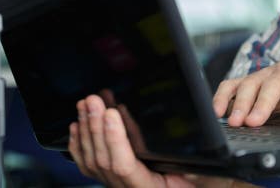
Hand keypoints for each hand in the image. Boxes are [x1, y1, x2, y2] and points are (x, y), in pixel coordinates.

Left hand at [69, 94, 246, 187]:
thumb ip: (194, 163)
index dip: (115, 140)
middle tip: (94, 100)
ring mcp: (118, 187)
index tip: (113, 113)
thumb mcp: (203, 175)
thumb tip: (201, 141)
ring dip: (86, 130)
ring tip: (86, 105)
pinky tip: (77, 127)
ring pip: (92, 161)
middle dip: (96, 127)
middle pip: (103, 160)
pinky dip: (79, 144)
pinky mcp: (112, 180)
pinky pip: (88, 166)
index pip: (124, 167)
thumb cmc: (201, 186)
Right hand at [212, 60, 279, 126]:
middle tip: (256, 121)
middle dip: (265, 102)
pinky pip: (232, 85)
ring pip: (252, 82)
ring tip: (237, 121)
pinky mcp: (249, 81)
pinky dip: (223, 96)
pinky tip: (218, 111)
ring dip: (242, 102)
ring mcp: (267, 74)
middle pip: (276, 81)